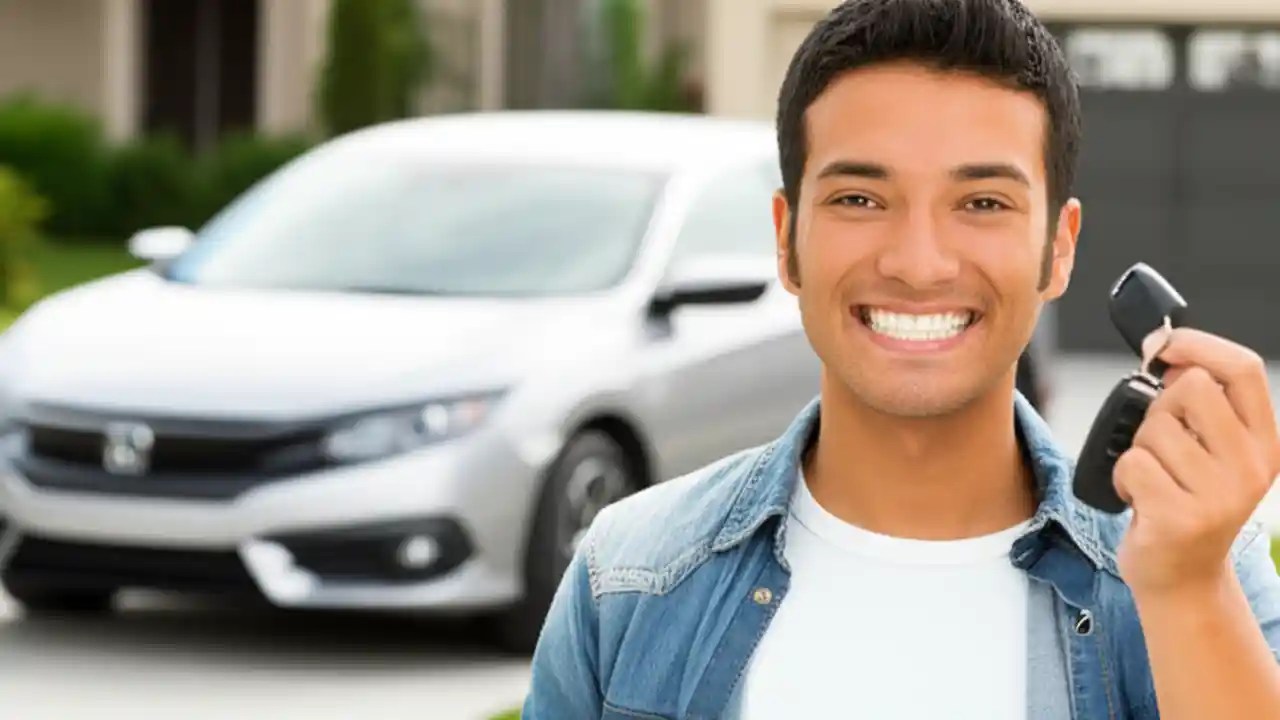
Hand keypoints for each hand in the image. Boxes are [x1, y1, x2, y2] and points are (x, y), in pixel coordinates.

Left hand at [1113, 327, 1279, 597]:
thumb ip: (1197, 404)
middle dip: (1159, 408)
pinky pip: (1132, 463)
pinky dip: (1121, 477)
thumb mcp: (1209, 451)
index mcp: (1264, 443)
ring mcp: (1220, 496)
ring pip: (1154, 428)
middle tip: (1160, 445)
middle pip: (1191, 389)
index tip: (1163, 346)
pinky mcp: (1181, 518)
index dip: (1198, 345)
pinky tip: (1139, 499)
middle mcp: (1252, 468)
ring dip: (1139, 449)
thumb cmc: (1185, 502)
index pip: (1243, 369)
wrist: (1181, 578)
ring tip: (1154, 480)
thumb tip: (1163, 349)